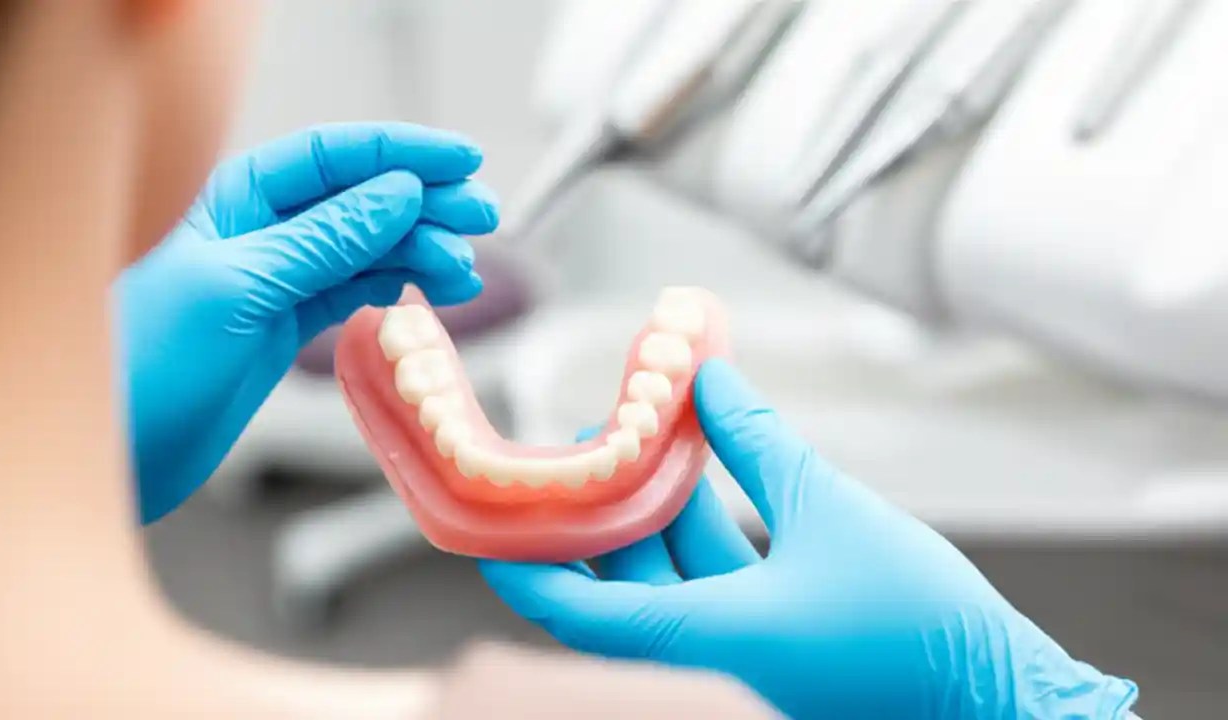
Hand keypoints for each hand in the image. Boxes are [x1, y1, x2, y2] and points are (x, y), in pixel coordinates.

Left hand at [118, 123, 497, 521]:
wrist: (116, 445)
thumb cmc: (148, 360)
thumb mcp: (243, 287)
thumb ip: (325, 240)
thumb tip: (399, 194)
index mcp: (240, 197)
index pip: (337, 156)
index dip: (404, 152)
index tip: (463, 161)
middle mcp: (265, 229)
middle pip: (364, 198)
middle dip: (427, 202)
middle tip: (483, 217)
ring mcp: (283, 277)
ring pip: (372, 247)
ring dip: (423, 250)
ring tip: (466, 268)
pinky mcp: (291, 323)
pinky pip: (362, 289)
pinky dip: (403, 286)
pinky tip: (438, 289)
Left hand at [480, 359, 1137, 718]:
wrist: (1003, 701)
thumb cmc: (925, 629)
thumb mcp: (833, 510)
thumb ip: (760, 442)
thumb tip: (710, 377)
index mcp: (709, 642)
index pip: (581, 611)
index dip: (524, 564)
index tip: (482, 520)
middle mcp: (711, 659)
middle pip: (617, 585)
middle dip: (593, 512)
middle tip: (577, 443)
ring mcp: (741, 657)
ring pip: (666, 580)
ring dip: (649, 512)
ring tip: (636, 437)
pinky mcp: (774, 647)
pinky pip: (711, 586)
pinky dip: (700, 532)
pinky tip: (700, 472)